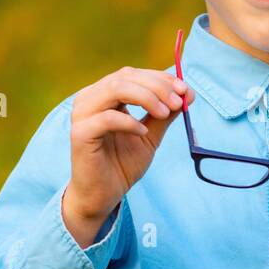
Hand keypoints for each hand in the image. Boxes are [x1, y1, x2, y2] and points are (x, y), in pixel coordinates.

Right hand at [62, 66, 195, 246]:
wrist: (103, 195)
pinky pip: (107, 118)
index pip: (132, 74)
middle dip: (157, 87)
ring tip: (165, 114)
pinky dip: (129, 122)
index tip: (185, 91)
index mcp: (103, 94)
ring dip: (147, 98)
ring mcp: (82, 114)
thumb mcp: (150, 134)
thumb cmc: (122, 163)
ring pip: (116, 89)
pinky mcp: (80, 134)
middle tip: (178, 103)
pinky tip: (142, 132)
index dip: (160, 78)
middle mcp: (89, 99)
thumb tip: (188, 93)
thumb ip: (165, 114)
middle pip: (125, 77)